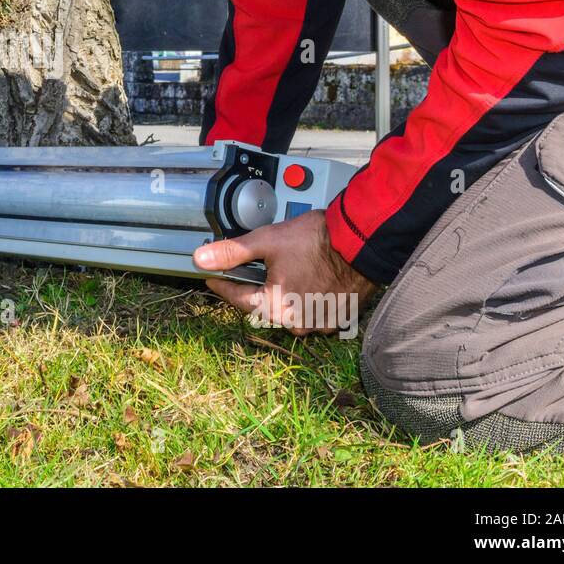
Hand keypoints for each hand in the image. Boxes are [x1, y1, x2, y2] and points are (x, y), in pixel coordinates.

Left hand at [192, 209, 377, 334]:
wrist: (362, 242)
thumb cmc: (319, 241)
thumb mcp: (267, 241)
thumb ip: (231, 252)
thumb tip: (201, 258)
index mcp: (275, 308)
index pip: (237, 298)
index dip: (222, 284)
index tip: (214, 276)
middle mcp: (296, 323)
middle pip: (264, 304)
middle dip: (256, 285)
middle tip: (252, 267)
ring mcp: (319, 323)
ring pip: (289, 308)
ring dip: (283, 291)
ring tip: (286, 268)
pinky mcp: (337, 317)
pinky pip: (311, 310)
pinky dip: (305, 296)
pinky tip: (307, 277)